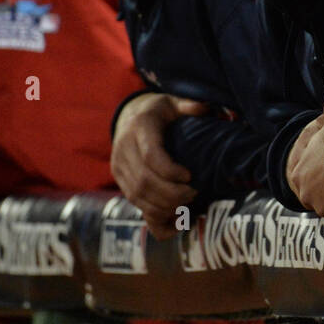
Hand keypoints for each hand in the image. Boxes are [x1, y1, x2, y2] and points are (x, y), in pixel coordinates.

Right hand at [111, 92, 206, 238]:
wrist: (129, 117)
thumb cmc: (159, 111)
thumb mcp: (172, 102)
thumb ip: (188, 105)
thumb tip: (205, 108)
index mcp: (140, 127)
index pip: (151, 155)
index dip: (170, 171)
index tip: (190, 177)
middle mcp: (124, 149)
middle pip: (144, 181)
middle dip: (171, 194)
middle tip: (194, 195)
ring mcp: (119, 167)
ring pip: (137, 196)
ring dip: (164, 207)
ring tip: (186, 207)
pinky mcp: (120, 181)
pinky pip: (135, 204)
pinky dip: (154, 217)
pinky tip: (174, 222)